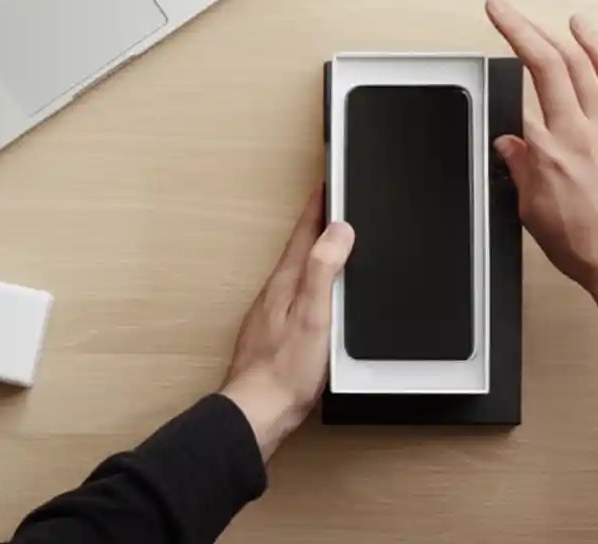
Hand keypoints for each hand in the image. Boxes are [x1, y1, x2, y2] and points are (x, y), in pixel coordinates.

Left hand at [220, 187, 354, 460]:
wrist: (258, 412)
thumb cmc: (286, 370)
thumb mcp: (313, 315)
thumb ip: (323, 270)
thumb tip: (338, 230)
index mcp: (285, 282)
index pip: (304, 233)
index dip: (318, 208)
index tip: (328, 184)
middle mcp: (275, 294)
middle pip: (298, 250)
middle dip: (316, 227)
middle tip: (330, 206)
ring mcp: (272, 314)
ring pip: (296, 273)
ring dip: (312, 254)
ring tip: (327, 242)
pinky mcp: (276, 335)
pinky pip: (295, 296)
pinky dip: (310, 284)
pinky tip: (317, 295)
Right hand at [486, 0, 597, 327]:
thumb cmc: (583, 247)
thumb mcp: (533, 213)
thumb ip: (520, 171)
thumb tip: (508, 144)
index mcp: (546, 154)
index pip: (516, 100)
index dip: (500, 70)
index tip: (486, 52)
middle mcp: (576, 134)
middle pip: (546, 65)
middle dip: (518, 28)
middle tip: (499, 7)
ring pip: (582, 68)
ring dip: (561, 34)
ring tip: (545, 15)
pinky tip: (591, 40)